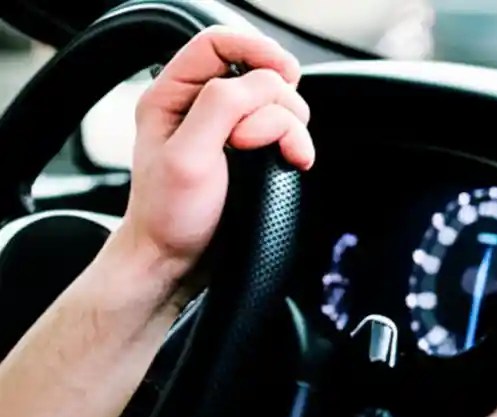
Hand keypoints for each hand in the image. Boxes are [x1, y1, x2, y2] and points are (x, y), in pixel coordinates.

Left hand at [114, 27, 314, 296]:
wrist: (177, 262)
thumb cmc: (169, 216)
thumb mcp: (188, 156)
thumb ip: (221, 108)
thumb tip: (262, 84)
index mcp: (173, 95)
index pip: (217, 42)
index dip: (255, 48)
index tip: (284, 72)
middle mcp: (202, 107)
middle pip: (260, 74)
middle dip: (277, 102)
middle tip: (258, 140)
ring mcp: (229, 131)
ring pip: (280, 104)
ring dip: (290, 128)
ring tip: (281, 157)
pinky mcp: (251, 154)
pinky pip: (287, 132)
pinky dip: (297, 143)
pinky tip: (293, 161)